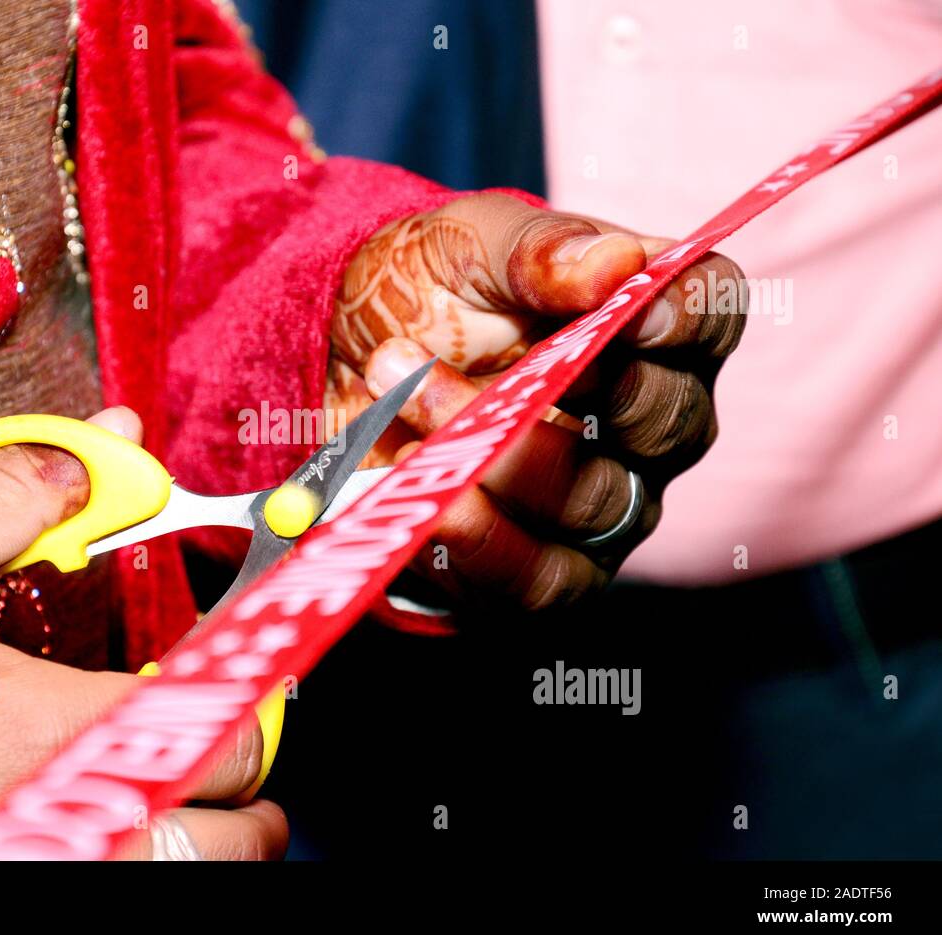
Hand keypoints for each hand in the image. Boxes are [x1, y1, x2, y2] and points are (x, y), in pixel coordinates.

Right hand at [0, 407, 285, 859]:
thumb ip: (2, 494)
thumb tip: (97, 452)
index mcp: (45, 731)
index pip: (223, 728)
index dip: (251, 689)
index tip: (249, 666)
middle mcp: (57, 825)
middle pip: (234, 833)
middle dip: (239, 776)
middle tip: (215, 733)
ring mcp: (34, 876)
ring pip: (187, 877)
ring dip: (202, 832)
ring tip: (169, 783)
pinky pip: (122, 895)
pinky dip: (138, 860)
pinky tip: (97, 817)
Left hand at [328, 192, 745, 608]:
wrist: (337, 361)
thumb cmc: (425, 290)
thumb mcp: (467, 242)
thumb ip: (540, 250)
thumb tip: (618, 262)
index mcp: (648, 323)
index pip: (710, 318)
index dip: (684, 318)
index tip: (629, 313)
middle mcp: (646, 423)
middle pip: (666, 423)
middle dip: (567, 389)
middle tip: (472, 358)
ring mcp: (601, 504)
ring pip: (594, 503)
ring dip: (499, 456)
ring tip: (411, 400)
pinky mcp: (537, 570)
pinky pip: (538, 578)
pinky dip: (481, 541)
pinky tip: (432, 497)